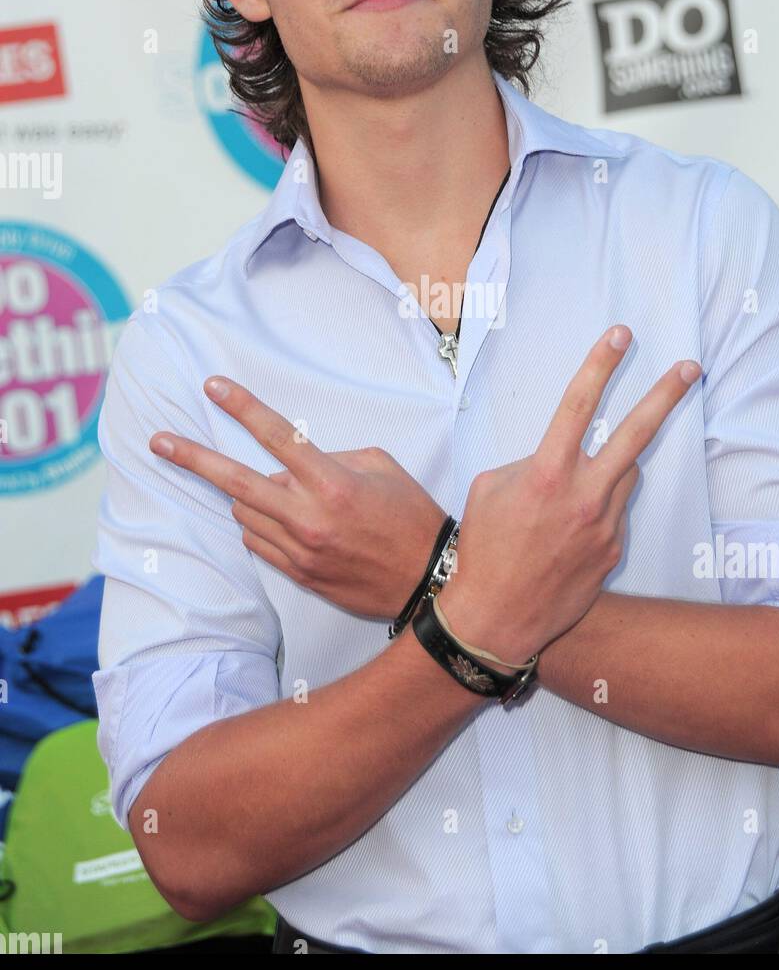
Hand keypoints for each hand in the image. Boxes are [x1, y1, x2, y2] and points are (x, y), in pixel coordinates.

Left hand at [149, 377, 445, 620]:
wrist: (428, 582)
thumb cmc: (411, 516)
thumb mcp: (382, 467)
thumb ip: (333, 457)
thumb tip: (295, 461)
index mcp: (331, 482)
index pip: (277, 436)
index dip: (242, 407)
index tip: (213, 387)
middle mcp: (308, 515)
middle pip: (235, 481)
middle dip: (191, 459)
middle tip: (158, 442)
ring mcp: (299, 549)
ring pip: (244, 512)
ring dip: (249, 495)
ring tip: (279, 493)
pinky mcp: (298, 574)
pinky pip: (257, 542)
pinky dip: (260, 525)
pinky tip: (282, 520)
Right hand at [440, 326, 700, 662]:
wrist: (497, 617)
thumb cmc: (484, 548)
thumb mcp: (489, 489)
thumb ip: (529, 463)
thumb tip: (557, 457)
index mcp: (547, 474)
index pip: (579, 406)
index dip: (600, 365)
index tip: (620, 336)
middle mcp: (584, 496)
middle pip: (636, 434)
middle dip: (665, 396)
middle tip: (690, 367)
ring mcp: (605, 525)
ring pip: (624, 476)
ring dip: (608, 470)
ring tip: (568, 496)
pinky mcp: (613, 551)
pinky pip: (614, 512)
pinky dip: (597, 510)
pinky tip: (565, 535)